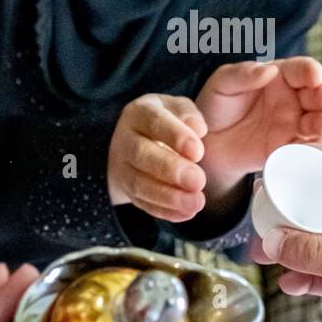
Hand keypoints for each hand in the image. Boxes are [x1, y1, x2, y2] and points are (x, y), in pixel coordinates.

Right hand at [107, 93, 207, 221]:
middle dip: (170, 169)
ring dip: (169, 196)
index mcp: (140, 113)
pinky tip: (187, 213)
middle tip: (198, 180)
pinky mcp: (127, 191)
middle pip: (142, 155)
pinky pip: (143, 203)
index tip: (198, 152)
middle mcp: (126, 140)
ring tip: (197, 202)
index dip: (176, 136)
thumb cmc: (166, 120)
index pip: (155, 121)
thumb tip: (198, 129)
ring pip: (139, 184)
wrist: (139, 140)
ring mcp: (123, 168)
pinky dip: (165, 211)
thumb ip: (189, 113)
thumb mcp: (178, 108)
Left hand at [196, 57, 321, 197]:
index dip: (311, 70)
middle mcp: (294, 99)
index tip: (313, 75)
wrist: (209, 143)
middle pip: (320, 94)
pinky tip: (312, 148)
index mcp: (281, 76)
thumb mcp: (223, 84)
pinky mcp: (292, 149)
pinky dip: (315, 149)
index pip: (302, 69)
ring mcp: (296, 125)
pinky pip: (309, 149)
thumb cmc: (217, 105)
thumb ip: (242, 75)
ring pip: (320, 121)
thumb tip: (268, 70)